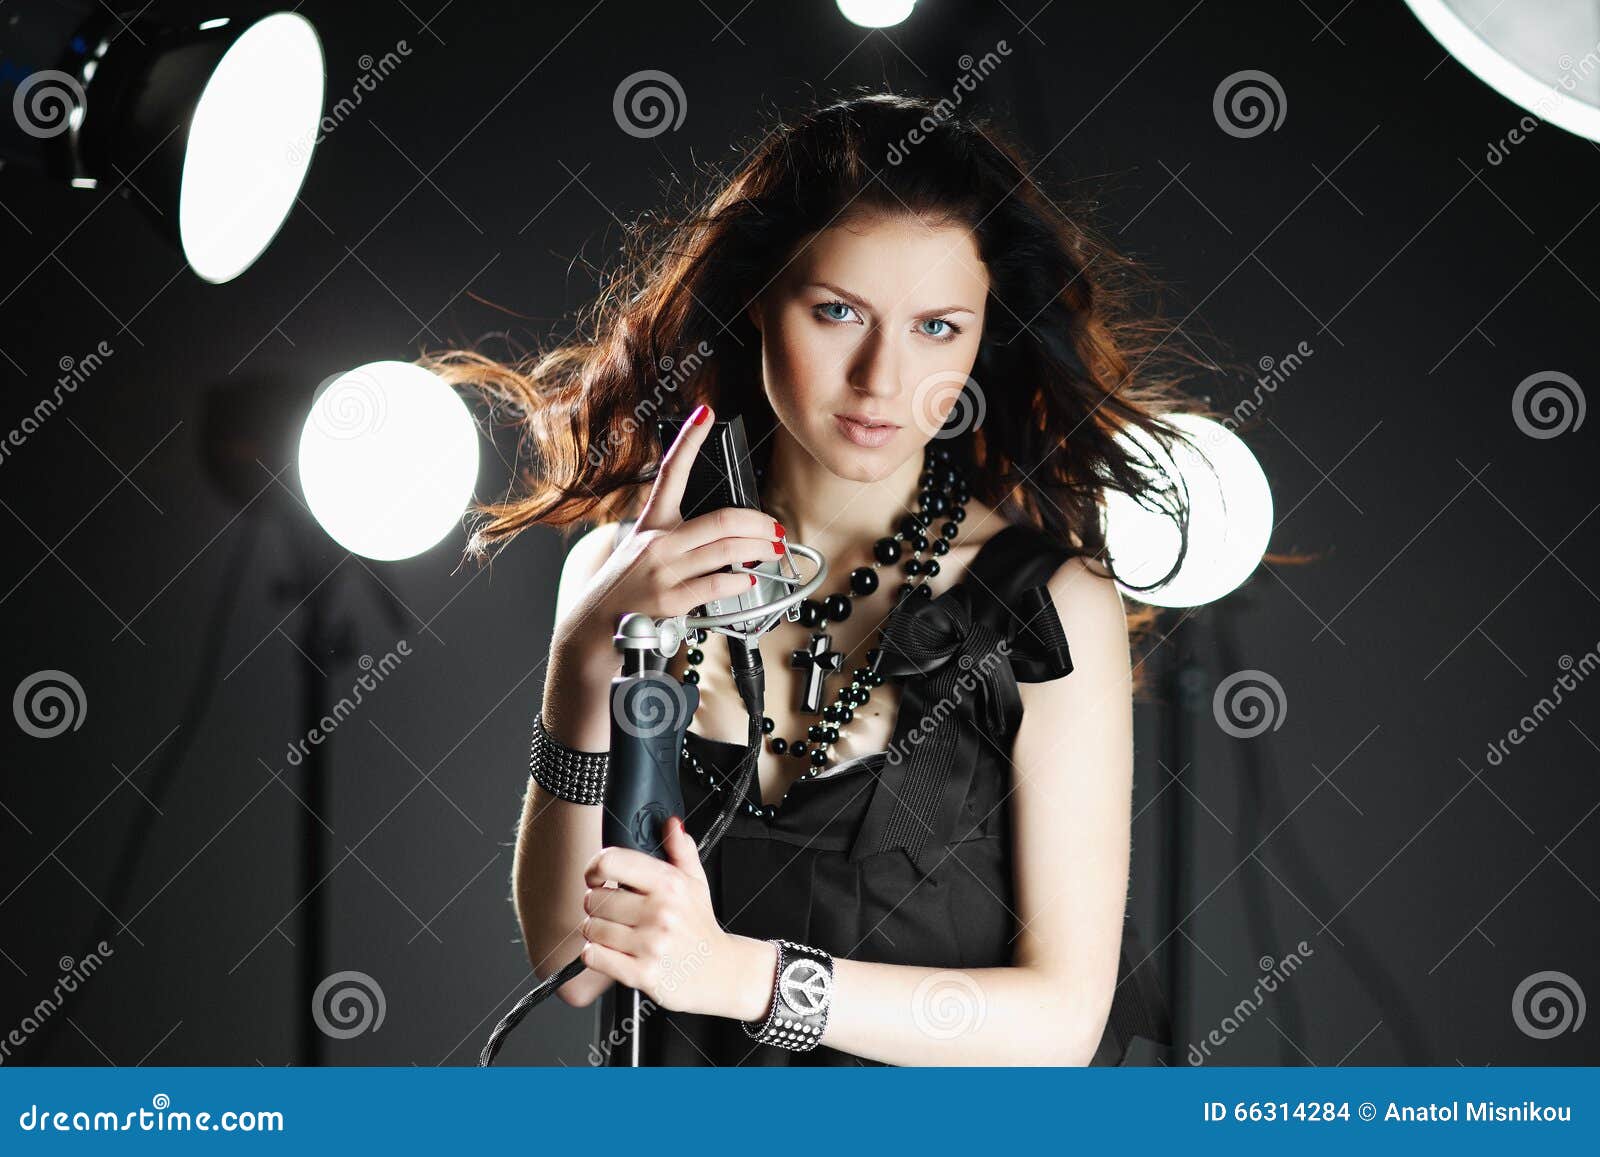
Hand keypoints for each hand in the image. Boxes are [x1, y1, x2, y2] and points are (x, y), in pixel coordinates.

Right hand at [553, 403, 784, 671]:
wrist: (594, 625)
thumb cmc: (627, 586)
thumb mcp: (644, 548)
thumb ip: (681, 537)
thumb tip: (732, 534)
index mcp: (652, 521)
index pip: (673, 471)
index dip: (690, 438)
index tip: (706, 412)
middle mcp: (657, 541)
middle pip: (722, 520)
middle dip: (759, 523)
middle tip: (776, 528)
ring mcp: (663, 571)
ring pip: (727, 551)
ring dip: (760, 550)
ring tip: (773, 551)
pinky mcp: (669, 601)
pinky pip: (717, 585)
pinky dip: (740, 582)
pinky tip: (748, 581)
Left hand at [579, 817, 775, 1020]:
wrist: (722, 972)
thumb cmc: (701, 929)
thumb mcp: (696, 884)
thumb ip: (681, 851)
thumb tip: (671, 824)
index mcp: (670, 884)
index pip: (612, 862)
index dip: (595, 869)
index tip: (597, 878)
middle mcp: (660, 912)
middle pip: (594, 899)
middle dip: (597, 906)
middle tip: (613, 912)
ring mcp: (651, 944)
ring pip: (591, 928)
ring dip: (597, 932)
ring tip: (618, 934)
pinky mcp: (643, 974)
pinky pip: (594, 957)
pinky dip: (596, 955)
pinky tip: (613, 952)